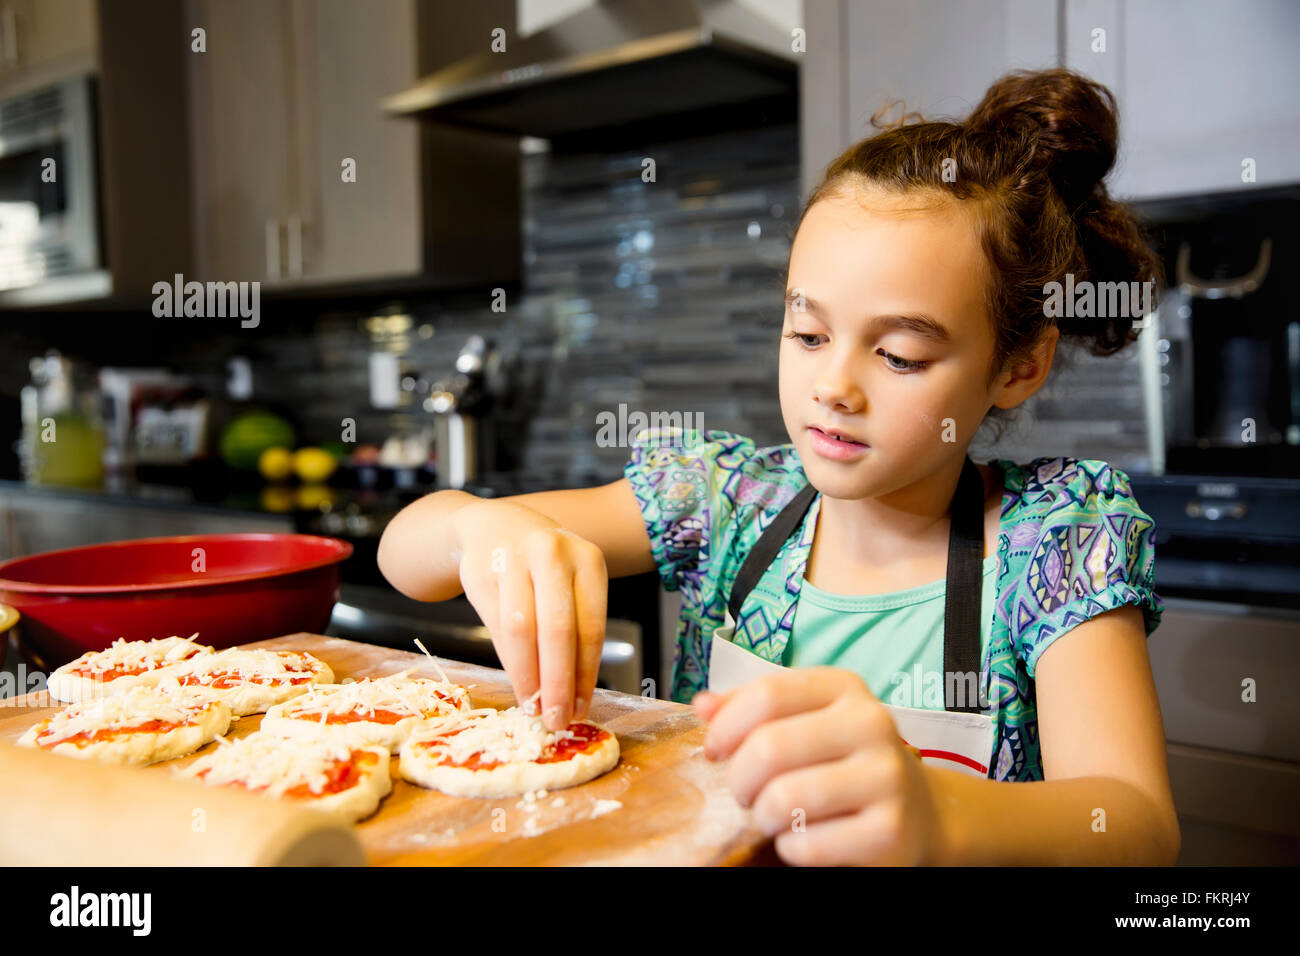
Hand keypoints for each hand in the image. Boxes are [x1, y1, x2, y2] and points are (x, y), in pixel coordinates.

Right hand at [452, 498, 606, 730]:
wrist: (491, 524)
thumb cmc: (541, 564)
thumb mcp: (568, 583)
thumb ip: (573, 630)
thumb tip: (573, 696)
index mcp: (588, 558)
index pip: (590, 627)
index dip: (585, 674)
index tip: (582, 708)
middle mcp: (552, 554)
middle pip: (557, 630)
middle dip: (558, 682)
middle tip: (558, 719)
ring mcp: (513, 559)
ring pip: (522, 630)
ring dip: (528, 677)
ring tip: (535, 707)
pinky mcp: (480, 571)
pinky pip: (495, 625)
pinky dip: (508, 660)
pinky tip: (517, 681)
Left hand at [693, 667, 945, 865]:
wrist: (921, 811)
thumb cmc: (846, 760)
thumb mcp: (806, 719)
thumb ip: (752, 708)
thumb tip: (703, 705)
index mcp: (845, 688)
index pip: (767, 695)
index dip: (726, 726)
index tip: (716, 750)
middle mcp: (872, 724)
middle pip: (769, 748)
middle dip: (740, 779)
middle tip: (746, 792)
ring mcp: (886, 777)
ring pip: (784, 798)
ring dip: (763, 815)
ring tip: (772, 815)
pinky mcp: (889, 831)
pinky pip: (806, 845)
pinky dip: (789, 847)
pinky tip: (801, 837)